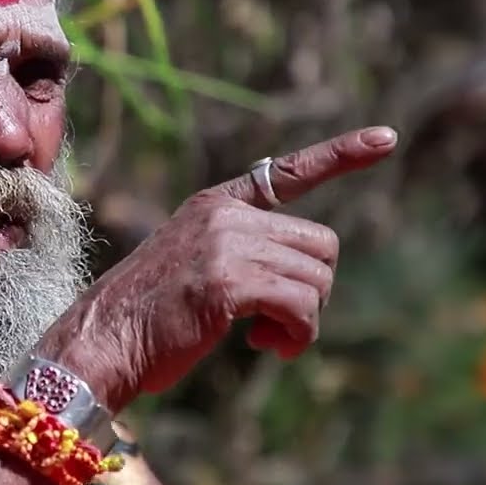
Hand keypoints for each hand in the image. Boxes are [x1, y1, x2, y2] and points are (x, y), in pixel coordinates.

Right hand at [41, 127, 397, 409]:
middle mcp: (224, 215)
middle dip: (312, 291)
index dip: (342, 155)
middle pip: (320, 246)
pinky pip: (301, 306)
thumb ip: (240, 253)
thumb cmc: (145, 318)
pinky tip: (265, 345)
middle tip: (278, 324)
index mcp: (214, 205)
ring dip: (303, 320)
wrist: (99, 341)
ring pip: (317, 279)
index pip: (288, 172)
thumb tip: (304, 278)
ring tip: (266, 339)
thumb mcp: (192, 266)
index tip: (386, 139)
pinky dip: (296, 335)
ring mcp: (226, 245)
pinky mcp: (229, 281)